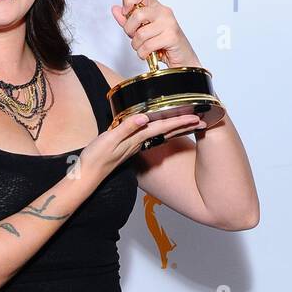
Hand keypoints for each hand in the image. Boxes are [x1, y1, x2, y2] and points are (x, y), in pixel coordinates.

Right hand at [78, 110, 203, 183]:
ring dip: (178, 129)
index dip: (180, 121)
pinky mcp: (131, 147)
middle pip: (168, 132)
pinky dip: (164, 132)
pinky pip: (153, 137)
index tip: (197, 117)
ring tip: (191, 123)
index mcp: (137, 139)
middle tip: (203, 120)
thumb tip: (143, 118)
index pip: (163, 127)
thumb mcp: (108, 140)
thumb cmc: (95, 158)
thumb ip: (126, 128)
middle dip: (185, 125)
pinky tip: (167, 131)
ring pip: (163, 135)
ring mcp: (136, 146)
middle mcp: (140, 143)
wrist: (87, 175)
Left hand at [111, 0, 199, 68]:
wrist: (182, 59)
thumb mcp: (142, 30)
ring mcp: (168, 24)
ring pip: (141, 34)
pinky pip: (148, 46)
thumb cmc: (163, 44)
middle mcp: (163, 12)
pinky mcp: (171, 37)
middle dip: (129, 30)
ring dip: (137, 46)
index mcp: (156, 7)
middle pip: (138, 14)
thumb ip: (129, 20)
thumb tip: (115, 9)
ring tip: (143, 48)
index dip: (129, 0)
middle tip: (134, 37)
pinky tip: (148, 54)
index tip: (126, 12)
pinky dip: (143, 54)